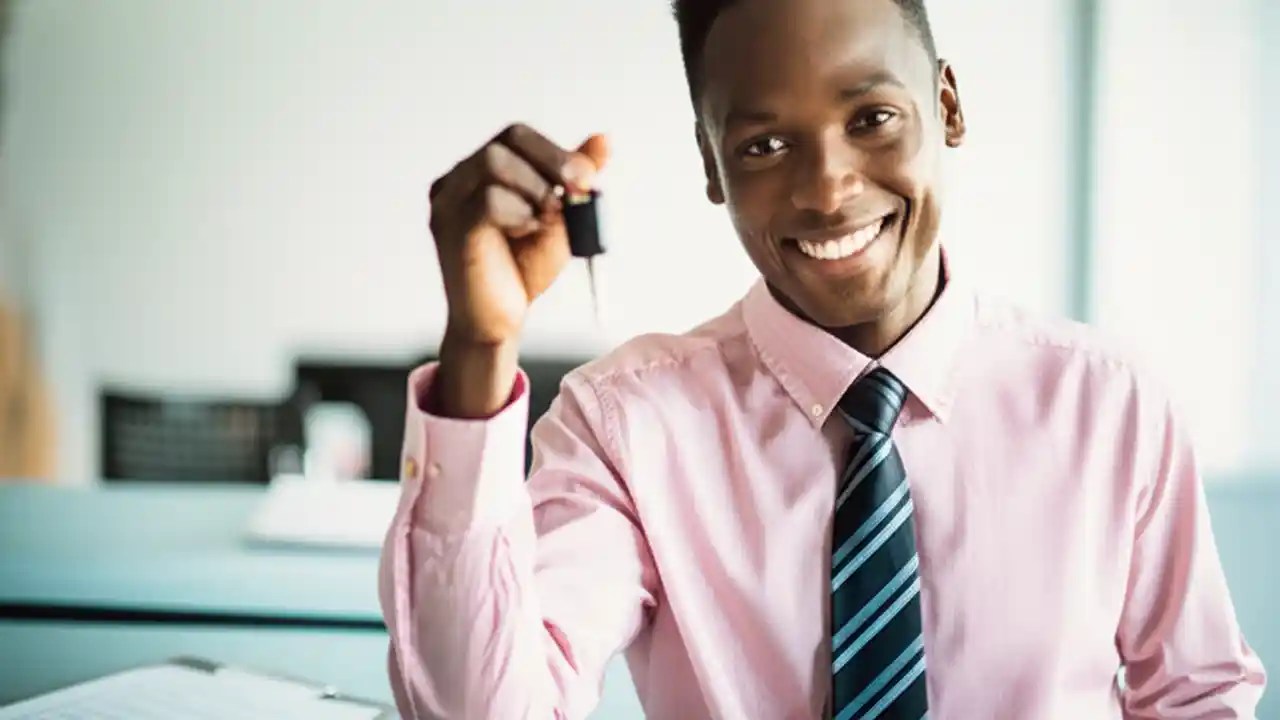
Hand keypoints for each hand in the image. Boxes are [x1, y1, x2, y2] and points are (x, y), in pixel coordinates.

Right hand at [426, 124, 608, 416]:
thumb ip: (573, 179)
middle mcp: (457, 182)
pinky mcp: (452, 228)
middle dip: (550, 163)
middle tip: (574, 193)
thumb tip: (604, 139)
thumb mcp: (559, 217)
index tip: (586, 177)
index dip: (554, 150)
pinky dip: (519, 212)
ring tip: (543, 221)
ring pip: (494, 163)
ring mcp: (449, 203)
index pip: (516, 136)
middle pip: (504, 142)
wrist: (499, 321)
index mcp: (478, 174)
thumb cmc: (522, 269)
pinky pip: (488, 200)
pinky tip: (527, 232)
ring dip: (534, 189)